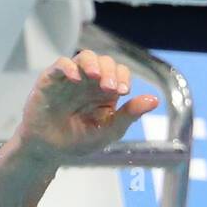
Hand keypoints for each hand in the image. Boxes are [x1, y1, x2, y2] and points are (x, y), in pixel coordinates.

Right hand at [16, 50, 158, 163]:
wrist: (51, 149)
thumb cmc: (80, 140)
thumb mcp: (109, 130)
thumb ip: (130, 114)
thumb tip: (155, 100)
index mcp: (106, 92)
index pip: (119, 72)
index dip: (123, 77)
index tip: (124, 91)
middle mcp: (90, 82)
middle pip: (104, 61)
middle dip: (110, 71)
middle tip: (111, 88)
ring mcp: (71, 79)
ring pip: (84, 57)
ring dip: (93, 64)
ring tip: (97, 77)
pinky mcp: (51, 79)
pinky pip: (61, 64)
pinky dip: (69, 67)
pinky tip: (75, 79)